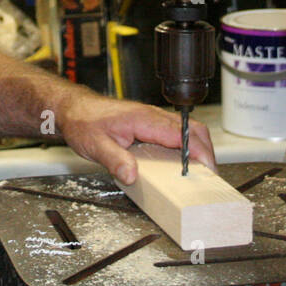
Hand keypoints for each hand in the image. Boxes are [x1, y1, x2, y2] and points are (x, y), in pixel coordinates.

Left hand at [55, 89, 215, 184]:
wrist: (73, 109)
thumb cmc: (83, 122)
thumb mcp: (94, 145)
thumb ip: (114, 160)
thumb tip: (131, 175)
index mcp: (144, 119)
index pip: (182, 134)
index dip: (199, 152)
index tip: (208, 169)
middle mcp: (153, 116)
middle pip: (193, 130)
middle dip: (207, 152)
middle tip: (211, 176)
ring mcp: (154, 119)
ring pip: (188, 130)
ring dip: (199, 149)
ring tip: (203, 173)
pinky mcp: (151, 124)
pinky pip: (177, 133)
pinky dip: (188, 147)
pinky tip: (185, 163)